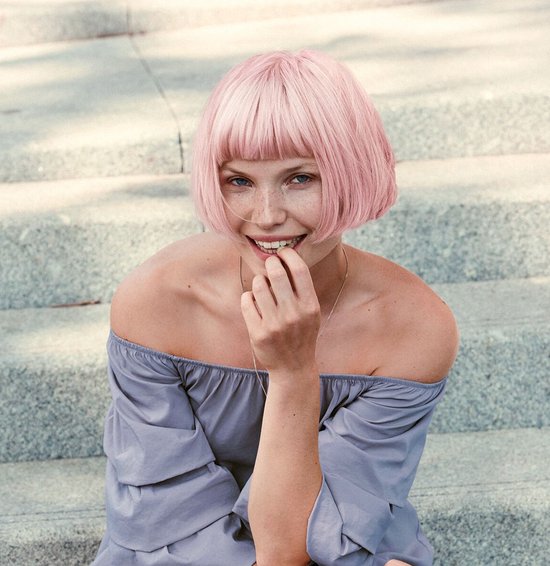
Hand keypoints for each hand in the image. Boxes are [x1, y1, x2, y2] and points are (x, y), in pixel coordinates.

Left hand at [240, 248, 319, 375]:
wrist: (293, 367)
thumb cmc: (301, 334)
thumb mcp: (311, 313)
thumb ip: (302, 290)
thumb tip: (286, 258)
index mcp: (310, 306)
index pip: (300, 270)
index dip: (289, 255)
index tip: (283, 253)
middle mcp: (293, 314)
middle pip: (277, 273)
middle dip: (270, 263)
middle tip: (269, 264)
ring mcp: (275, 324)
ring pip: (258, 285)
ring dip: (258, 281)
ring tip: (261, 285)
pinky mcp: (258, 333)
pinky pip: (246, 301)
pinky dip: (248, 297)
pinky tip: (253, 300)